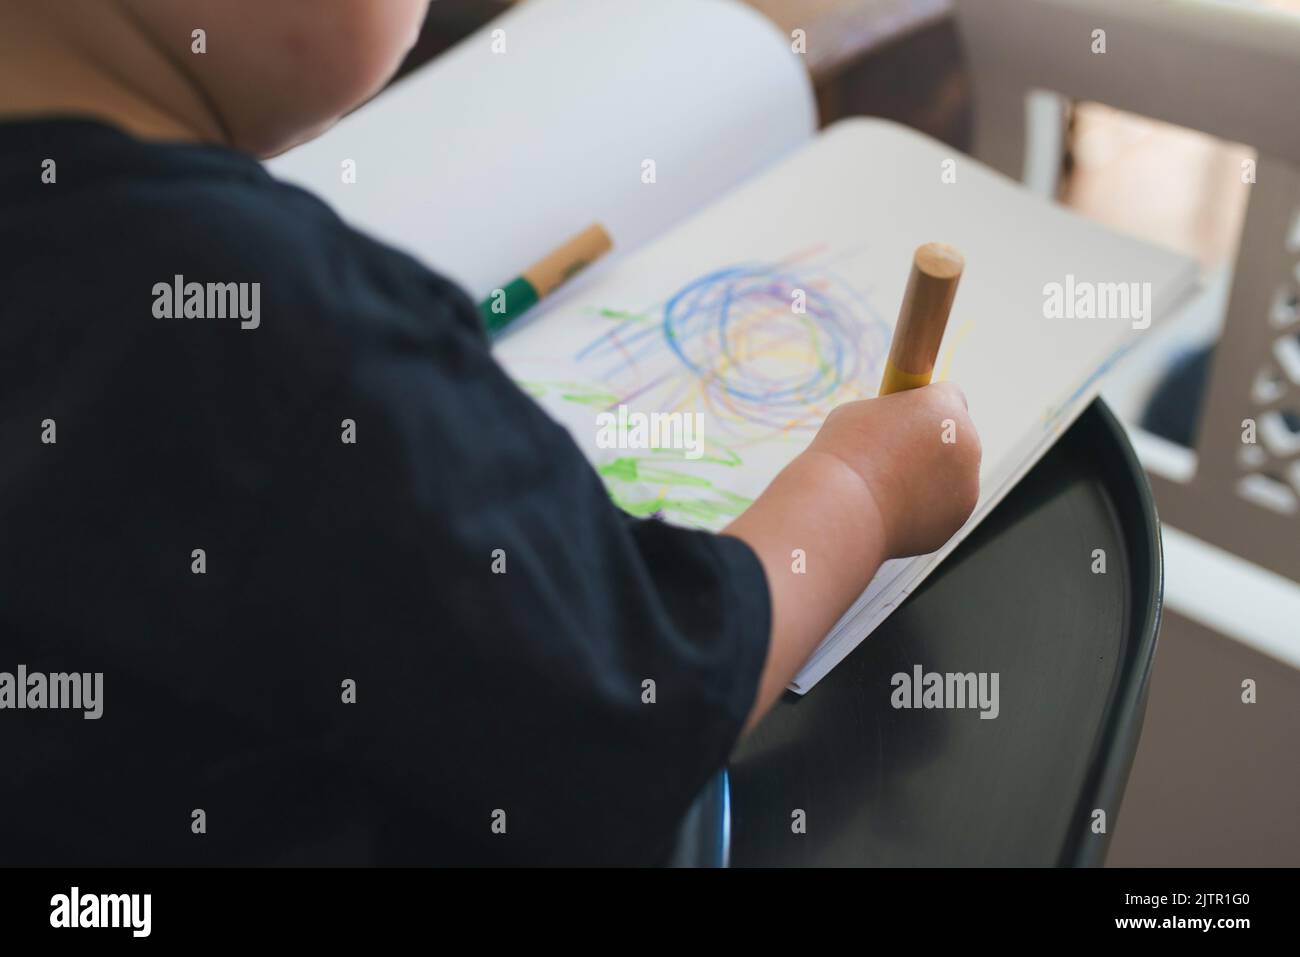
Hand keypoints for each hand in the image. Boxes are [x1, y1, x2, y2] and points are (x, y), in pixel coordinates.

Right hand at [805, 382, 980, 557]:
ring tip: (884, 487)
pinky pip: (941, 506)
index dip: (926, 406)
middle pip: (955, 436)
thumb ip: (891, 417)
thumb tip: (893, 426)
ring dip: (926, 477)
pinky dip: (922, 508)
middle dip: (931, 443)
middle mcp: (966, 442)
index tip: (908, 416)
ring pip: (949, 475)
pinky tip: (891, 510)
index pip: (950, 396)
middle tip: (893, 454)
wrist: (843, 509)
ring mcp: (967, 484)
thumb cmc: (843, 456)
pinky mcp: (957, 517)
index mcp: (944, 407)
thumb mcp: (860, 416)